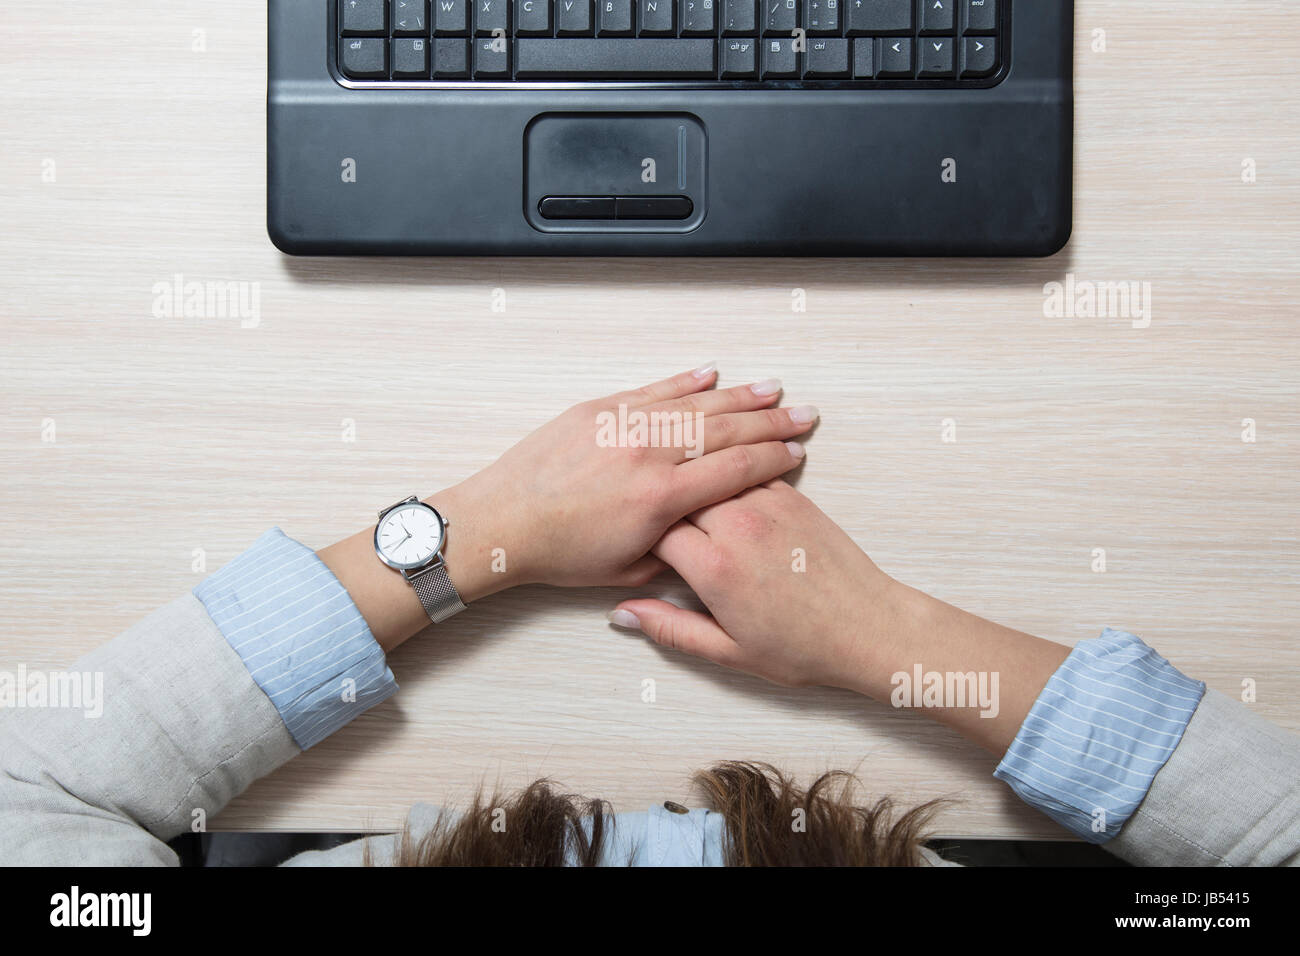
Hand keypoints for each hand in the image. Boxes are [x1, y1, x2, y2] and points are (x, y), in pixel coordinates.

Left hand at [319, 365, 818, 651]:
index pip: (734, 471)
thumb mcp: (626, 569)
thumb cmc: (560, 552)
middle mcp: (647, 455)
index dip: (771, 460)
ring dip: (737, 396)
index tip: (797, 452)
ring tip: (771, 389)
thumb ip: (673, 551)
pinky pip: (651, 390)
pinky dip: (683, 382)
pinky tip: (710, 374)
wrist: (502, 522)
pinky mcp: (598, 410)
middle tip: (803, 414)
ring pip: (693, 405)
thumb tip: (703, 534)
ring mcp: (622, 426)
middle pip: (724, 430)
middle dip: (769, 422)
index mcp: (660, 499)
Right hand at [609, 479, 892, 689]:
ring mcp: (768, 506)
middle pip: (678, 493)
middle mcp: (739, 528)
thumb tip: (624, 615)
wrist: (870, 628)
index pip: (654, 529)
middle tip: (650, 510)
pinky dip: (729, 475)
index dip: (638, 533)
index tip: (634, 542)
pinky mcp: (793, 497)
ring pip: (712, 474)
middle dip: (662, 502)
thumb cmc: (803, 647)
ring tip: (679, 485)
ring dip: (694, 481)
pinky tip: (719, 482)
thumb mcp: (729, 652)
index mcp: (715, 568)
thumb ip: (671, 629)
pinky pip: (748, 471)